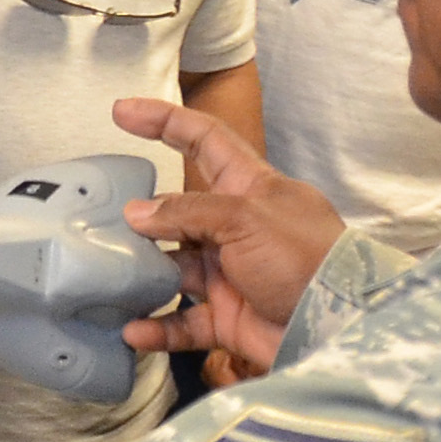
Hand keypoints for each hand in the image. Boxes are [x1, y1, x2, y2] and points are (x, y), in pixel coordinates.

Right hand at [107, 93, 346, 381]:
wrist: (341, 325)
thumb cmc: (305, 258)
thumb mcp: (246, 218)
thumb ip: (188, 211)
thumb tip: (136, 213)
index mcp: (251, 188)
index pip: (204, 140)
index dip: (165, 121)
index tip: (122, 111)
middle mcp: (238, 227)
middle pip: (178, 212)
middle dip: (141, 217)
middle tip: (100, 222)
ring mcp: (231, 273)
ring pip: (173, 268)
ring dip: (142, 275)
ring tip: (108, 277)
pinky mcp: (229, 316)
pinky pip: (183, 321)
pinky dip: (158, 327)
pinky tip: (132, 330)